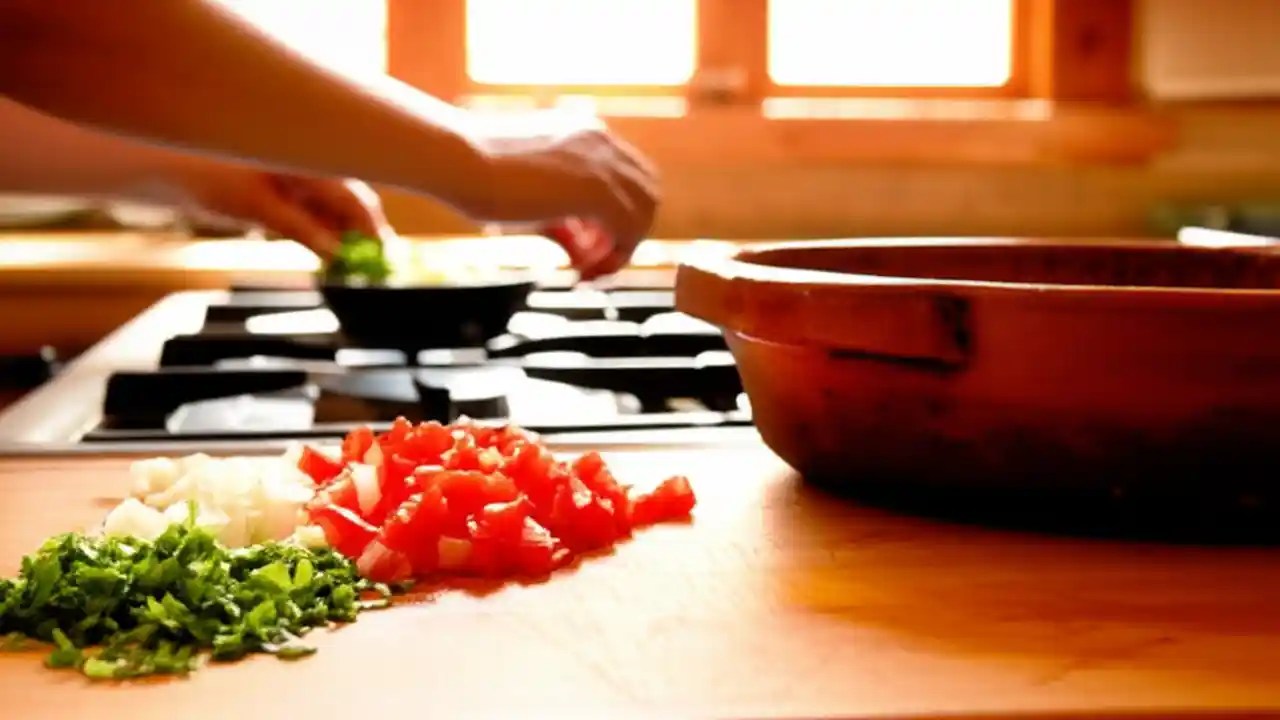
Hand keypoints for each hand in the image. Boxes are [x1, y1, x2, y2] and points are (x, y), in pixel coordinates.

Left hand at [164, 161, 394, 255]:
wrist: (168, 170)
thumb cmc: (210, 176)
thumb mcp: (258, 207)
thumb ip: (301, 228)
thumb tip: (335, 253)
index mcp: (309, 160)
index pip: (355, 197)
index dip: (372, 229)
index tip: (381, 258)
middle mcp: (308, 167)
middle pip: (350, 204)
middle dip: (359, 237)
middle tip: (365, 269)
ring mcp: (297, 180)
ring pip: (332, 213)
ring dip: (339, 239)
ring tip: (342, 268)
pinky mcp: (284, 194)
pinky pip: (312, 216)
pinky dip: (317, 235)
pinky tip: (319, 255)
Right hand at [464, 110, 659, 278]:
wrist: (455, 159)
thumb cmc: (475, 175)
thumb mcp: (530, 198)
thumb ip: (562, 222)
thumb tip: (580, 252)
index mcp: (584, 133)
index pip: (628, 177)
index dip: (618, 217)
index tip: (588, 245)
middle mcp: (599, 140)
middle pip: (647, 192)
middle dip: (627, 232)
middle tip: (593, 262)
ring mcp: (601, 160)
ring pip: (645, 211)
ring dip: (622, 247)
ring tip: (587, 271)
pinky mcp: (596, 187)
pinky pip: (629, 229)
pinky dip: (614, 257)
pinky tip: (581, 272)